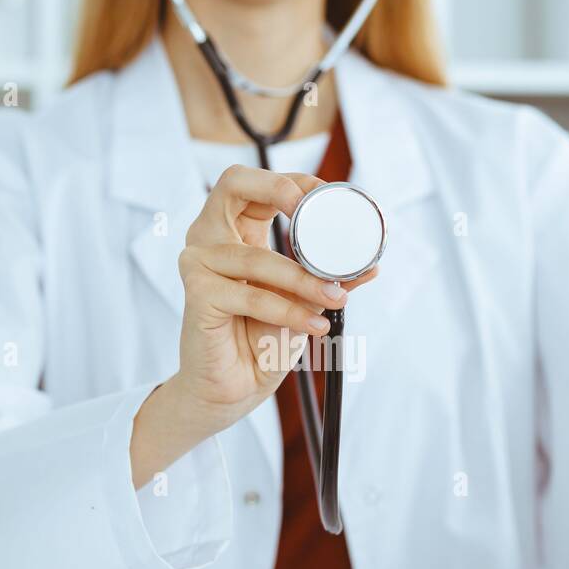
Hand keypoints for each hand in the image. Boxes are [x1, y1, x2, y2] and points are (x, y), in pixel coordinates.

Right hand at [131, 165, 377, 487]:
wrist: (233, 388)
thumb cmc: (261, 338)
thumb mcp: (304, 300)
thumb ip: (330, 278)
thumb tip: (370, 264)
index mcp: (235, 229)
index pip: (259, 182)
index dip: (296, 181)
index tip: (334, 198)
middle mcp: (210, 238)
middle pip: (234, 184)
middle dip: (280, 190)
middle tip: (314, 211)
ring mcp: (198, 264)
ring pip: (256, 257)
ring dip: (303, 280)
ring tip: (335, 298)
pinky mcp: (197, 295)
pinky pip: (251, 295)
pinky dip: (288, 310)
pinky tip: (313, 324)